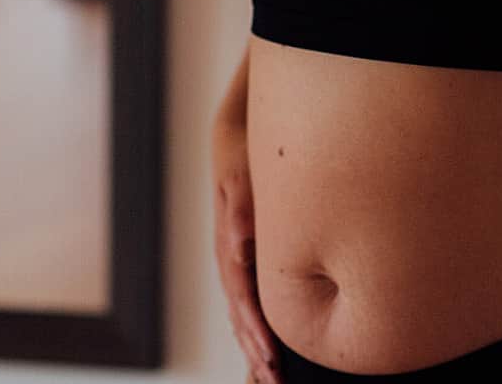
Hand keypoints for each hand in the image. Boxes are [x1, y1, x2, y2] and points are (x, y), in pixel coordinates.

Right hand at [213, 113, 281, 383]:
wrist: (235, 141)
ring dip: (255, 347)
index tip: (272, 360)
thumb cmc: (242, 157)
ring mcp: (237, 263)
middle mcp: (231, 261)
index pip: (243, 301)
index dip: (257, 332)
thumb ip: (241, 209)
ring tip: (270, 378)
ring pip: (244, 315)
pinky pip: (251, 302)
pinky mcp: (248, 259)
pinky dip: (257, 329)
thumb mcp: (241, 176)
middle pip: (241, 317)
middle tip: (272, 382)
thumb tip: (240, 247)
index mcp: (230, 248)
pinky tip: (269, 347)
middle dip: (255, 352)